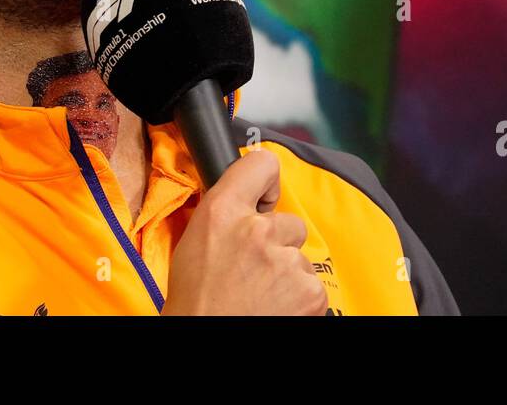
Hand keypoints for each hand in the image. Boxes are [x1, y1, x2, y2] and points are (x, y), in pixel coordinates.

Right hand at [161, 149, 328, 315]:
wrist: (205, 343)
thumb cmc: (197, 302)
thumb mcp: (196, 242)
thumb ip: (225, 214)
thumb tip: (249, 200)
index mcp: (221, 212)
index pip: (261, 163)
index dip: (265, 182)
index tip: (263, 198)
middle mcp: (256, 230)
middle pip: (288, 221)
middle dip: (276, 244)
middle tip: (249, 271)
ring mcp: (286, 262)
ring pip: (299, 257)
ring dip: (285, 275)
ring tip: (257, 296)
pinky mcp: (309, 292)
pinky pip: (310, 284)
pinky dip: (297, 299)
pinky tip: (272, 309)